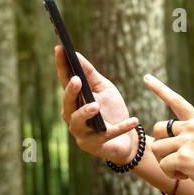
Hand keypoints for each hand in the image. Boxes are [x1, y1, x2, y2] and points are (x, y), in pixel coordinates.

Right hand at [54, 45, 140, 163]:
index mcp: (74, 101)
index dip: (61, 65)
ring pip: (77, 122)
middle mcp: (72, 117)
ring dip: (85, 112)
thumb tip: (76, 55)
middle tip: (77, 80)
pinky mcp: (95, 146)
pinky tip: (134, 120)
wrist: (127, 139)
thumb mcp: (104, 89)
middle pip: (67, 103)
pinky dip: (121, 127)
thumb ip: (90, 74)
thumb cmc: (113, 111)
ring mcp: (81, 133)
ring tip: (95, 106)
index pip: (65, 81)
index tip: (59, 48)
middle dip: (71, 91)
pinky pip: (107, 135)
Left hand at [144, 74, 193, 194]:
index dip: (160, 89)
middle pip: (158, 129)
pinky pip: (163, 165)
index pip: (177, 101)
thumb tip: (162, 141)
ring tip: (188, 168)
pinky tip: (190, 175)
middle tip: (178, 159)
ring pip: (157, 149)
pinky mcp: (184, 156)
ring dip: (167, 163)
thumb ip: (189, 136)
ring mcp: (188, 140)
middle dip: (162, 146)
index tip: (146, 77)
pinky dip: (173, 174)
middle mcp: (193, 127)